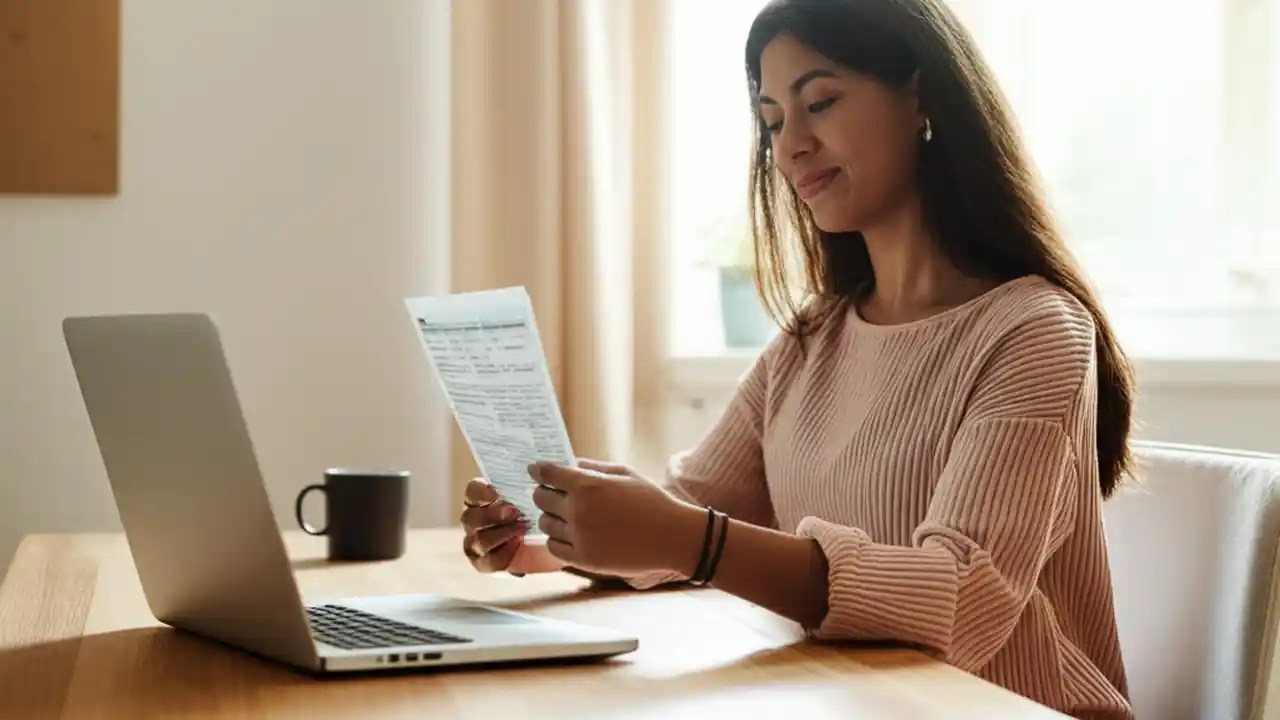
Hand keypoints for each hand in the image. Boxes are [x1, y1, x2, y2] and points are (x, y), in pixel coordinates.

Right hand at [459, 479, 563, 574]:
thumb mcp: (546, 492)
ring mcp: (478, 542)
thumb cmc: (547, 510)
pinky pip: (486, 562)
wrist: (559, 541)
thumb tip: (546, 466)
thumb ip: (539, 479)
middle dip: (492, 515)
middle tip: (515, 512)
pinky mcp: (486, 563)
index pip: (472, 492)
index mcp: (483, 498)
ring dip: (500, 534)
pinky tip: (518, 547)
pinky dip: (502, 555)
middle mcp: (476, 520)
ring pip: (477, 540)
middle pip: (470, 518)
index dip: (480, 492)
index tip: (497, 492)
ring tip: (523, 529)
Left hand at [530, 459, 703, 575]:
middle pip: (540, 498)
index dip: (538, 470)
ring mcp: (579, 537)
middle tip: (552, 492)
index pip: (548, 474)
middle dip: (544, 492)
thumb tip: (571, 465)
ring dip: (552, 516)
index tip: (534, 469)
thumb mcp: (625, 473)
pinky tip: (571, 534)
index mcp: (588, 485)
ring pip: (545, 523)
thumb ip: (593, 468)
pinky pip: (554, 547)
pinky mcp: (583, 559)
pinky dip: (558, 539)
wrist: (671, 537)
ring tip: (567, 515)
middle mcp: (578, 511)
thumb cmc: (651, 500)